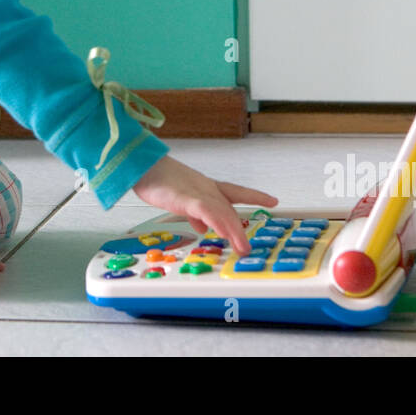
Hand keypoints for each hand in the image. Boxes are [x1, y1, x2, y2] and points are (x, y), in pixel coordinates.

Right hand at [130, 155, 277, 256]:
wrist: (143, 166)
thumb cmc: (159, 181)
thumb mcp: (182, 199)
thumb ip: (196, 213)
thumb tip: (204, 227)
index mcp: (206, 188)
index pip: (236, 191)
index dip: (255, 196)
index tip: (272, 200)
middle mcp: (207, 189)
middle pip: (229, 209)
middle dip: (240, 229)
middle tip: (247, 248)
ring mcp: (197, 192)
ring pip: (222, 212)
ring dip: (233, 231)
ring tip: (242, 247)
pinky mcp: (186, 198)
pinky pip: (206, 211)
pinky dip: (217, 222)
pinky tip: (224, 232)